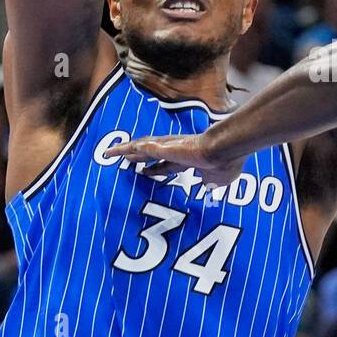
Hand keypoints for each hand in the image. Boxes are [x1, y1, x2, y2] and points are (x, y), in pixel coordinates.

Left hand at [103, 132, 244, 187]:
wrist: (225, 151)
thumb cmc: (226, 162)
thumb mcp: (218, 180)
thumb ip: (210, 184)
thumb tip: (208, 189)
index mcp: (188, 159)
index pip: (166, 164)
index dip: (155, 169)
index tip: (144, 172)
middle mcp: (175, 151)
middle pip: (149, 153)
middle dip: (136, 157)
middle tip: (123, 159)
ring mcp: (168, 147)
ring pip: (140, 147)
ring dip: (125, 151)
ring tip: (110, 153)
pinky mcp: (163, 147)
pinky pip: (138, 147)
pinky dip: (125, 149)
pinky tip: (114, 152)